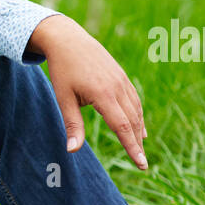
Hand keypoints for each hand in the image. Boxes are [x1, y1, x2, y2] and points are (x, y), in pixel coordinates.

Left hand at [26, 14, 147, 169]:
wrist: (68, 39)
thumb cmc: (62, 70)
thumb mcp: (63, 98)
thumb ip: (72, 125)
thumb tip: (72, 151)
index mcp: (102, 94)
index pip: (121, 126)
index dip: (132, 147)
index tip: (141, 164)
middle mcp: (116, 87)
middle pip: (132, 121)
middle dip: (137, 144)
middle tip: (142, 165)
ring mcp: (121, 80)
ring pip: (135, 110)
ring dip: (138, 130)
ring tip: (140, 148)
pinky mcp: (121, 76)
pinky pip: (134, 99)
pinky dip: (137, 115)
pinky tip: (138, 127)